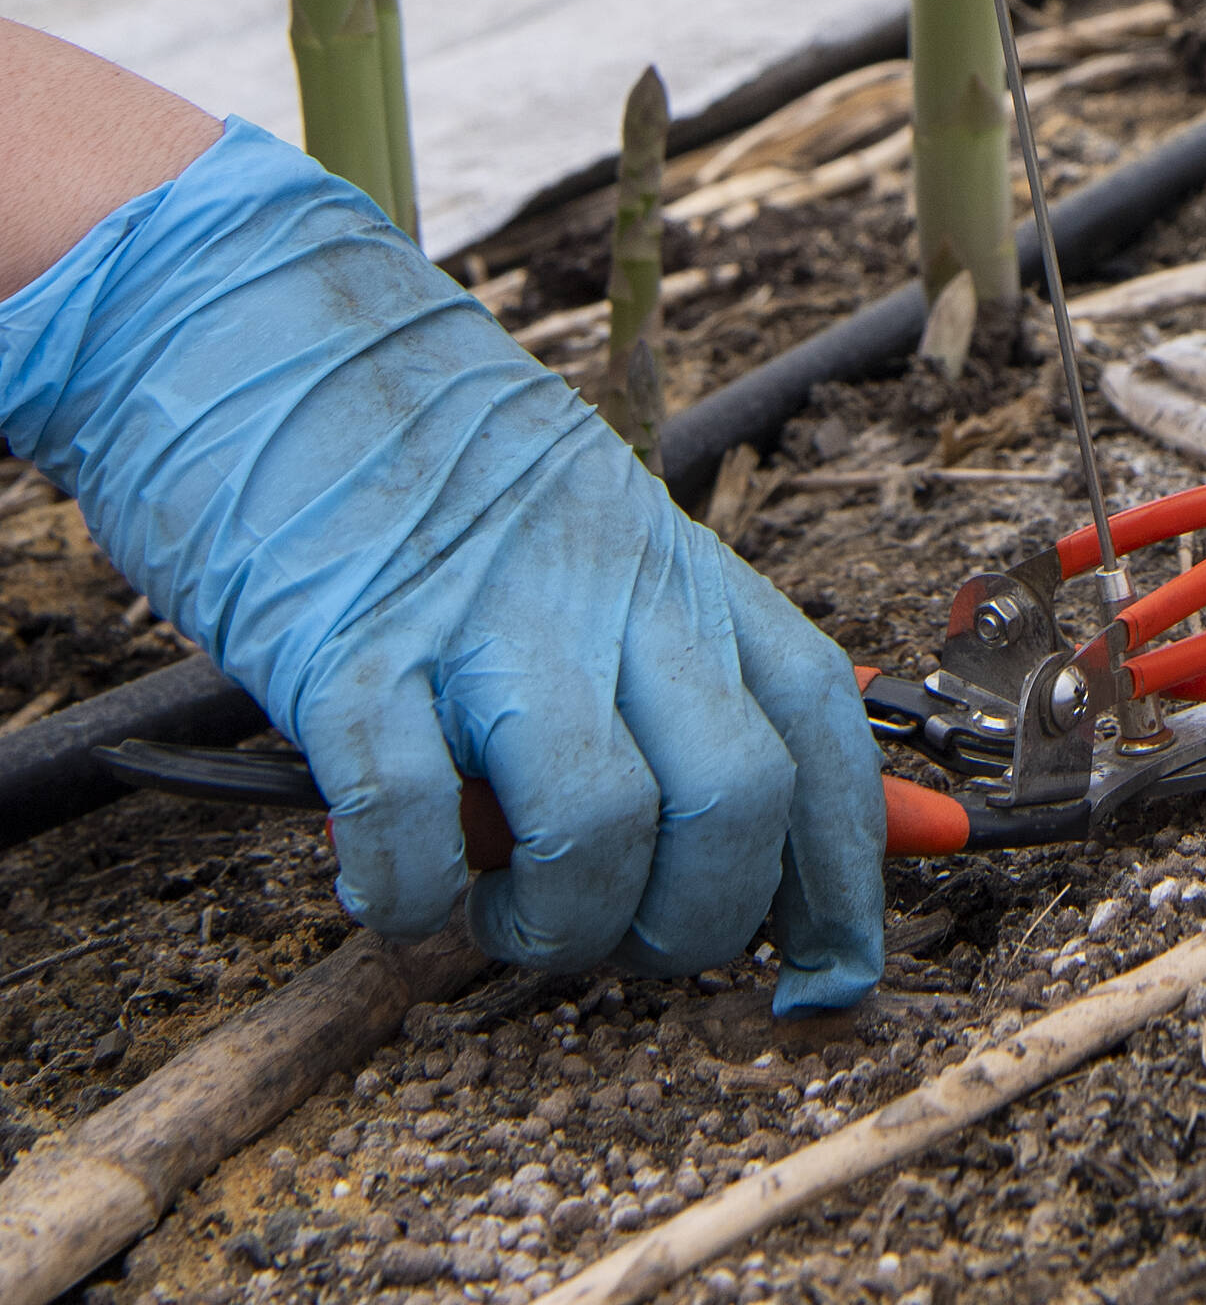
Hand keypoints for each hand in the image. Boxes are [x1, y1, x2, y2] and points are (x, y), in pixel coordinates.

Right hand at [0, 124, 881, 1008]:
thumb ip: (653, 664)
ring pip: (600, 825)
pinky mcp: (349, 647)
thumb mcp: (577, 536)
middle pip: (735, 798)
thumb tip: (745, 831)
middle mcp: (606, 587)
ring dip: (552, 927)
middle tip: (607, 934)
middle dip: (688, 926)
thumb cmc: (420, 460)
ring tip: (489, 913)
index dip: (848, 876)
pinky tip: (386, 881)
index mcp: (675, 565)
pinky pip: (411, 818)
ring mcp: (481, 616)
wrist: (259, 323)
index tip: (825, 981)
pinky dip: (406, 895)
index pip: (821, 729)